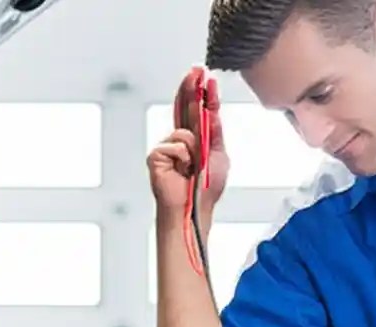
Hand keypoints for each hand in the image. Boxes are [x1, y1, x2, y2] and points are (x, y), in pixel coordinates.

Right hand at [147, 66, 229, 213]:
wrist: (194, 207)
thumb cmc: (206, 188)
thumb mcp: (219, 155)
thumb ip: (214, 132)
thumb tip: (212, 111)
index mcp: (195, 139)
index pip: (196, 110)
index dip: (200, 93)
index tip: (204, 76)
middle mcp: (179, 140)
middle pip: (184, 108)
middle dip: (191, 89)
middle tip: (196, 70)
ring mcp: (166, 147)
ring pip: (184, 131)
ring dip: (194, 149)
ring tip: (194, 167)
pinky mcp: (156, 156)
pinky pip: (175, 145)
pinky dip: (183, 158)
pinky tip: (182, 171)